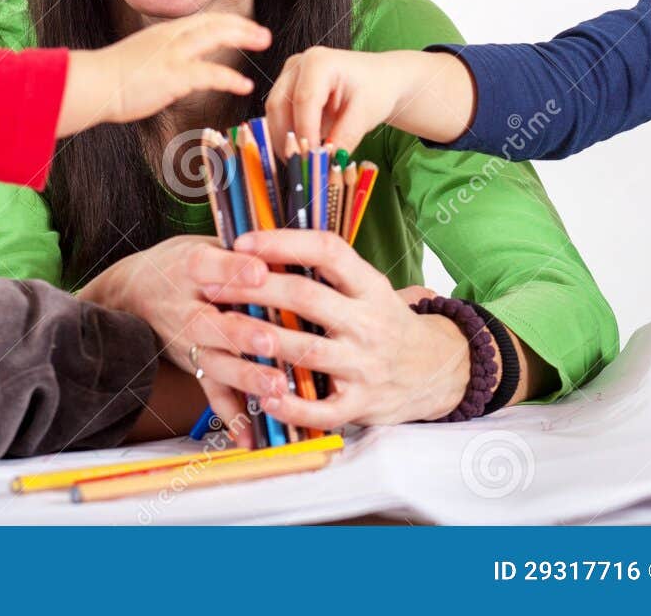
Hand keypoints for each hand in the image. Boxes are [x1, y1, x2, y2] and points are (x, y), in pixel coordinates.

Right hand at [59, 13, 270, 133]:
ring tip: (263, 43)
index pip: (204, 20)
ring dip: (242, 36)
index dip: (227, 22)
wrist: (92, 85)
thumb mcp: (140, 60)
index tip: (245, 28)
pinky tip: (245, 84)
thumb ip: (160, 59)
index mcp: (164, 33)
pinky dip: (230, 78)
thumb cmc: (111, 79)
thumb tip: (171, 69)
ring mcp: (172, 54)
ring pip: (215, 36)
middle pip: (214, 22)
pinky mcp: (172, 75)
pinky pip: (209, 73)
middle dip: (242, 26)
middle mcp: (171, 37)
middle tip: (264, 34)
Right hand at [76, 234, 292, 443]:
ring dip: (244, 377)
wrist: (134, 291)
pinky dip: (230, 415)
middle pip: (211, 322)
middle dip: (242, 333)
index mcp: (190, 267)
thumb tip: (292, 244)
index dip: (234, 269)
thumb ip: (244, 247)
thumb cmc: (183, 263)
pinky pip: (210, 393)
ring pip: (214, 362)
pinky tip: (249, 435)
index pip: (210, 266)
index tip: (261, 272)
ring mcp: (186, 341)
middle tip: (272, 341)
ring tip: (275, 387)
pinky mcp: (191, 366)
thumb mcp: (205, 242)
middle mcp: (185, 307)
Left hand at [217, 230, 474, 427]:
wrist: (436, 369)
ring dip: (259, 340)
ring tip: (222, 332)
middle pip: (305, 297)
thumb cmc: (385, 322)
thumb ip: (329, 274)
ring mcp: (365, 364)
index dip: (283, 242)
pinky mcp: (362, 403)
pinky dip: (290, 404)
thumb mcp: (370, 288)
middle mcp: (369, 321)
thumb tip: (266, 244)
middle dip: (254, 289)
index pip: (328, 250)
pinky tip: (263, 396)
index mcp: (370, 286)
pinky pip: (322, 409)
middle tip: (213, 287)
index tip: (243, 242)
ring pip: (305, 350)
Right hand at [265, 47, 474, 150]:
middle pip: (279, 105)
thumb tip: (326, 163)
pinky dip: (286, 138)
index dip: (304, 133)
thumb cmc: (375, 91)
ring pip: (274, 114)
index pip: (303, 101)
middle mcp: (297, 65)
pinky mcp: (286, 91)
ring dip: (284, 141)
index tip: (311, 160)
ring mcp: (288, 76)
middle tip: (301, 168)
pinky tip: (300, 155)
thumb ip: (344, 137)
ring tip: (302, 164)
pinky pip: (278, 118)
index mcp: (318, 62)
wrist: (379, 81)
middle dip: (287, 139)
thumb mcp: (365, 115)